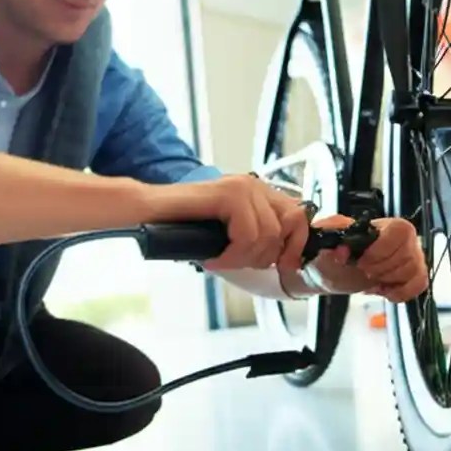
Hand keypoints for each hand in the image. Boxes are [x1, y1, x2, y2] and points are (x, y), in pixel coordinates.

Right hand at [162, 174, 310, 272]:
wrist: (151, 213)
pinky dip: (231, 254)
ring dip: (243, 257)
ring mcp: (242, 186)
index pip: (300, 217)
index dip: (296, 245)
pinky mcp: (228, 193)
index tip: (283, 265)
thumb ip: (258, 237)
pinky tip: (214, 258)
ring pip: (267, 235)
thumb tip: (284, 258)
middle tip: (238, 261)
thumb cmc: (186, 226)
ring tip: (222, 259)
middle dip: (266, 255)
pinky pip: (247, 234)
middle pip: (289, 227)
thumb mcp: (231, 233)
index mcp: (259, 192)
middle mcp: (254, 185)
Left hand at [297, 216, 428, 302]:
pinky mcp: (413, 276)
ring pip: (414, 271)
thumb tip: (341, 250)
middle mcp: (402, 239)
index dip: (383, 250)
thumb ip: (331, 241)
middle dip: (382, 269)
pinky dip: (402, 292)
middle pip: (408, 255)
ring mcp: (411, 257)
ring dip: (389, 281)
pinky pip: (420, 284)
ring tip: (372, 280)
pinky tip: (385, 290)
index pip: (400, 231)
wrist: (330, 271)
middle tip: (364, 272)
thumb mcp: (325, 242)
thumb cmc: (330, 253)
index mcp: (383, 226)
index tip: (362, 262)